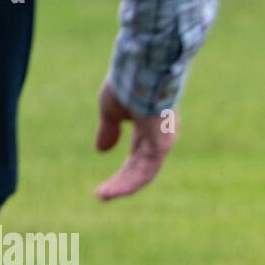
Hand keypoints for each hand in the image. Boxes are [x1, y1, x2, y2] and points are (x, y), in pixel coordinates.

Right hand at [94, 82, 176, 200]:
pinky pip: (146, 171)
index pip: (138, 156)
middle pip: (140, 168)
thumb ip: (109, 130)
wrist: (140, 68)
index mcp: (149, 128)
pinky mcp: (161, 145)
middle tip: (101, 194)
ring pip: (144, 173)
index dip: (123, 170)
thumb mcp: (111, 109)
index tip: (105, 183)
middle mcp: (159, 137)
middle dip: (121, 182)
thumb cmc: (126, 83)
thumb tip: (101, 150)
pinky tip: (112, 191)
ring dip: (123, 186)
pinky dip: (129, 183)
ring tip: (102, 196)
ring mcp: (162, 142)